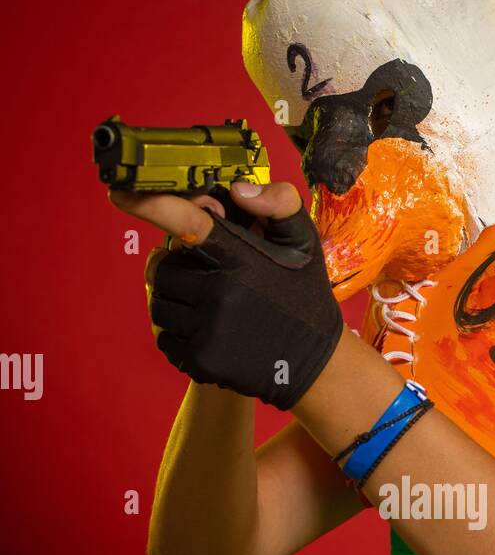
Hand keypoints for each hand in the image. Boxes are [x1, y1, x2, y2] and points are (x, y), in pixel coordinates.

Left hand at [108, 181, 343, 408]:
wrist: (315, 363)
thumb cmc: (303, 295)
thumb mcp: (304, 242)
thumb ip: (279, 203)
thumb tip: (237, 191)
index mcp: (244, 258)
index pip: (189, 223)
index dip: (151, 205)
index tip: (119, 193)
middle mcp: (223, 293)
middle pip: (164, 270)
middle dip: (177, 270)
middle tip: (203, 277)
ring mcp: (210, 330)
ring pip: (160, 305)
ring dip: (176, 303)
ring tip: (208, 307)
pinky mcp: (202, 361)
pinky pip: (165, 338)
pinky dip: (178, 334)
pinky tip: (208, 332)